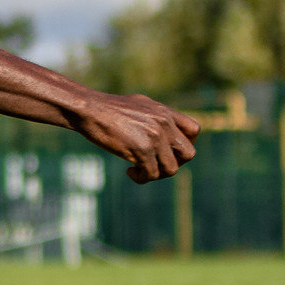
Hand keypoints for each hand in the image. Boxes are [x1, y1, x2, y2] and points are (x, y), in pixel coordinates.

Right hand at [72, 93, 199, 182]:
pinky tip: (129, 172)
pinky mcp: (142, 150)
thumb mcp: (139, 106)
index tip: (169, 151)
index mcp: (165, 112)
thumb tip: (162, 131)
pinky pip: (151, 174)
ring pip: (171, 169)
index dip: (185, 145)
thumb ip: (155, 118)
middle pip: (188, 153)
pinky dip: (141, 178)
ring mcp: (155, 137)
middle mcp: (164, 123)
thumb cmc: (107, 108)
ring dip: (156, 174)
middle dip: (174, 163)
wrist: (90, 109)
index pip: (194, 130)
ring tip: (139, 170)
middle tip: (156, 165)